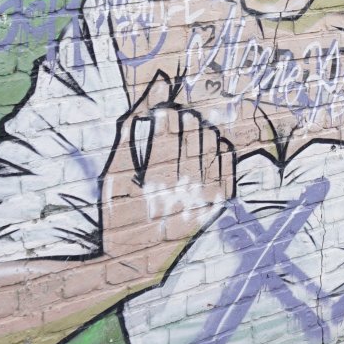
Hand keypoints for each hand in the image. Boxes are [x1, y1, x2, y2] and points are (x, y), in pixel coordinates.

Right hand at [99, 73, 235, 283]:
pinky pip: (228, 161)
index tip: (160, 113)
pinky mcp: (218, 206)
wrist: (136, 261)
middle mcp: (183, 193)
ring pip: (214, 142)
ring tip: (186, 136)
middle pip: (193, 132)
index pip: (169, 127)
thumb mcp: (115, 169)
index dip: (165, 112)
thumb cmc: (119, 210)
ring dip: (200, 131)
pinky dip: (217, 147)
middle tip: (173, 122)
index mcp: (152, 183)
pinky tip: (203, 149)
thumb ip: (132, 124)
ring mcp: (204, 201)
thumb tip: (157, 83)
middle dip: (183, 119)